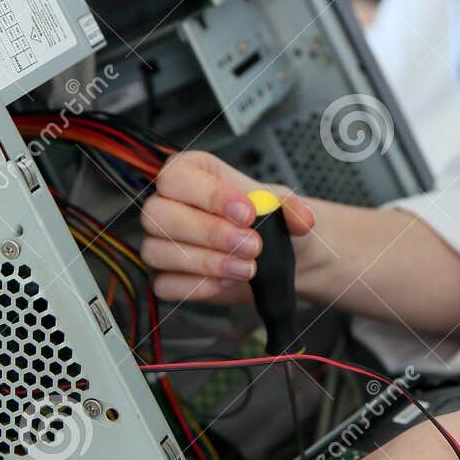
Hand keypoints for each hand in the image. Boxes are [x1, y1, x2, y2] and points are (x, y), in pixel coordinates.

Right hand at [140, 150, 314, 303]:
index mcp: (193, 173)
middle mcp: (170, 204)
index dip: (208, 194)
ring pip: (158, 251)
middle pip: (159, 215)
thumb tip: (301, 217)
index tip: (248, 213)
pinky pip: (165, 284)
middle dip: (209, 233)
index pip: (177, 176)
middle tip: (251, 245)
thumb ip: (293, 207)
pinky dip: (198, 286)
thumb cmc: (271, 220)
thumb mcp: (285, 205)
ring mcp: (163, 241)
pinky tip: (227, 281)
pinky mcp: (167, 275)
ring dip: (207, 263)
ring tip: (247, 267)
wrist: (280, 255)